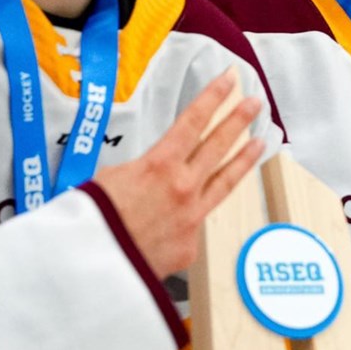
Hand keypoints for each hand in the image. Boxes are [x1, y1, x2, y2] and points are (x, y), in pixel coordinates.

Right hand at [93, 69, 266, 277]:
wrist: (93, 269)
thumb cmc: (90, 222)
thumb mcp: (107, 181)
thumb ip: (136, 173)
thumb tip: (146, 178)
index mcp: (159, 165)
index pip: (193, 122)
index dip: (213, 98)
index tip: (230, 80)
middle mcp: (183, 187)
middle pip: (218, 145)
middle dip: (238, 120)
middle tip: (255, 103)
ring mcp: (192, 217)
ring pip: (225, 182)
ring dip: (244, 159)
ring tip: (260, 141)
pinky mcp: (191, 245)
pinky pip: (196, 224)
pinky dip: (194, 216)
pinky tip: (190, 216)